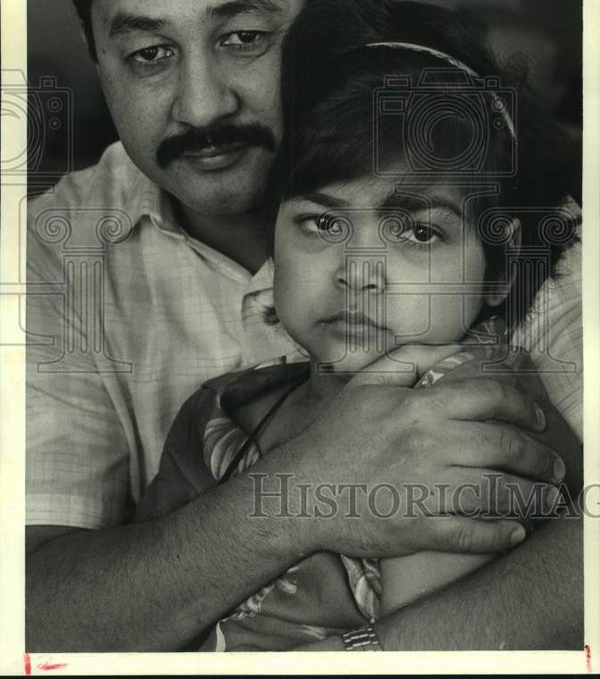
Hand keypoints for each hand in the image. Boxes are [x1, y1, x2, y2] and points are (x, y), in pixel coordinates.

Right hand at [285, 368, 562, 559]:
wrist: (299, 490)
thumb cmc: (334, 434)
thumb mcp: (365, 383)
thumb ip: (410, 359)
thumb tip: (453, 349)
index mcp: (419, 407)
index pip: (488, 398)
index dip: (522, 405)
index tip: (536, 418)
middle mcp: (429, 446)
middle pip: (504, 446)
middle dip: (539, 457)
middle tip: (553, 465)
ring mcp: (425, 489)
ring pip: (498, 492)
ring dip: (531, 497)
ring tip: (546, 499)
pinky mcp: (418, 528)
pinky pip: (472, 534)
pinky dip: (499, 535)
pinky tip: (513, 532)